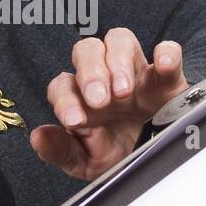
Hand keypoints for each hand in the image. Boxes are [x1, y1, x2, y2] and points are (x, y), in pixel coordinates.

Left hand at [30, 29, 189, 180]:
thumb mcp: (85, 162)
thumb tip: (38, 137)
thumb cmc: (116, 156)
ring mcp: (135, 74)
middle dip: (90, 71)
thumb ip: (61, 151)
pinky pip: (167, 52)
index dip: (65, 99)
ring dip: (119, 61)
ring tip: (124, 91)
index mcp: (79, 99)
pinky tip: (163, 65)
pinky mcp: (167, 79)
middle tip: (99, 100)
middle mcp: (104, 78)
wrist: (155, 165)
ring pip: (119, 40)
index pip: (62, 85)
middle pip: (86, 50)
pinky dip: (166, 53)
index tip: (75, 120)